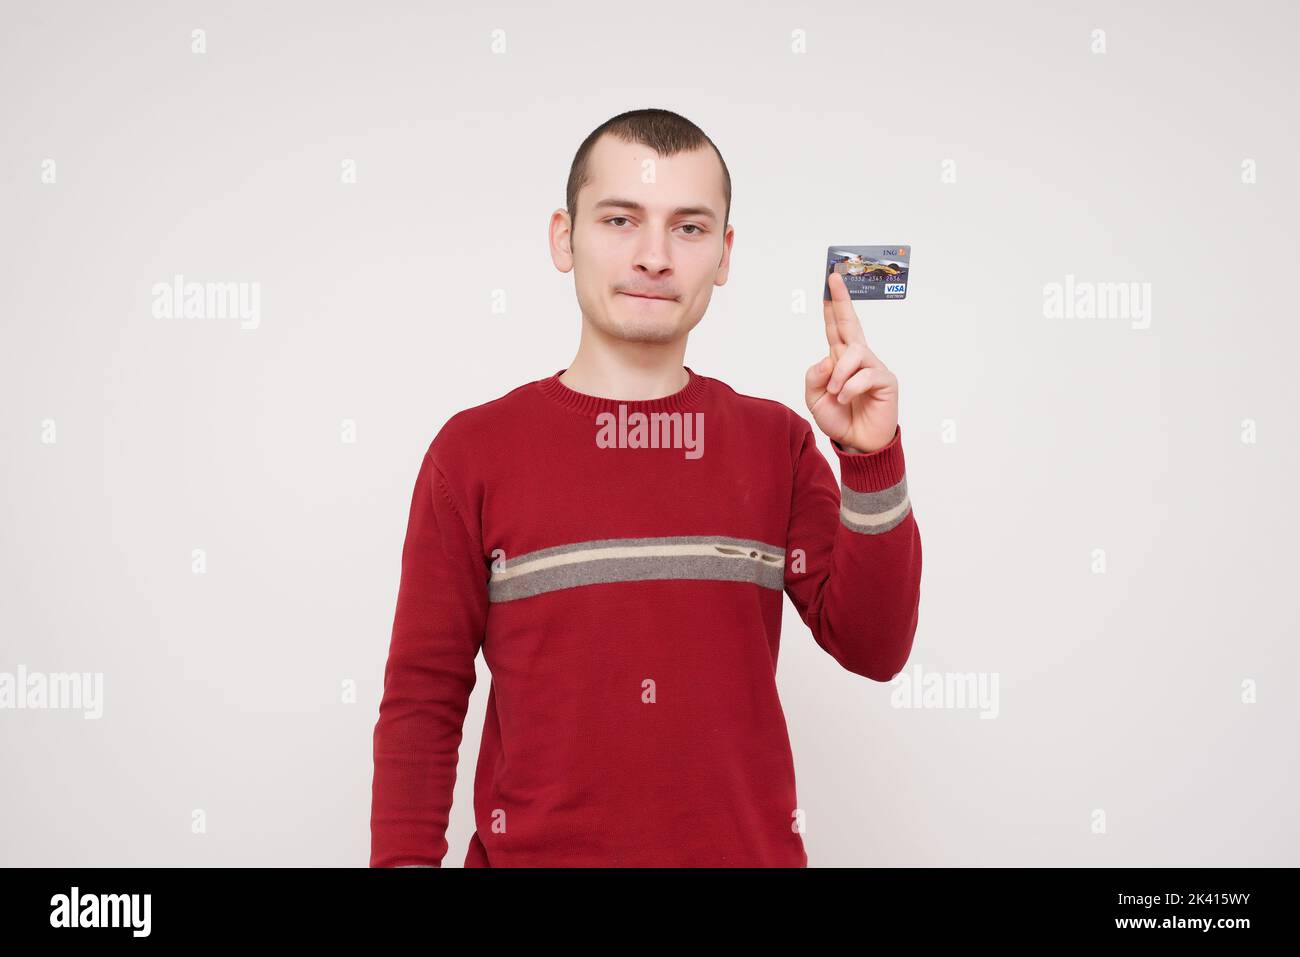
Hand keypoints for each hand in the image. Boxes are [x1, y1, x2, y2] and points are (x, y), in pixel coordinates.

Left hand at [804, 271, 899, 453]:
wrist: (858, 444)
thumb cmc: (840, 419)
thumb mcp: (815, 399)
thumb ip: (813, 377)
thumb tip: (827, 358)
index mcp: (839, 359)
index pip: (834, 328)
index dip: (832, 306)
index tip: (828, 282)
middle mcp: (857, 358)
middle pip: (850, 323)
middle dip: (841, 300)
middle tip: (833, 278)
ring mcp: (873, 367)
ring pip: (854, 352)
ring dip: (839, 374)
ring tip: (834, 393)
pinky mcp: (886, 380)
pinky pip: (864, 374)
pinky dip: (849, 388)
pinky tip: (845, 399)